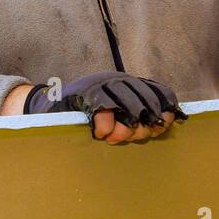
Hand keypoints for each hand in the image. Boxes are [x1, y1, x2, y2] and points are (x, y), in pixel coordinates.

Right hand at [24, 71, 187, 143]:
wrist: (52, 105)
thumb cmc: (89, 112)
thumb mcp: (118, 110)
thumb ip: (138, 115)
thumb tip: (166, 122)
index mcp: (131, 83)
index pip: (159, 93)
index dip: (166, 111)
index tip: (163, 126)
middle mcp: (120, 80)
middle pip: (146, 106)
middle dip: (143, 128)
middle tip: (128, 138)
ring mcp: (103, 85)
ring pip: (128, 109)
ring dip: (123, 131)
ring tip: (112, 138)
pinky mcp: (86, 93)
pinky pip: (104, 112)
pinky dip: (105, 128)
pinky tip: (99, 134)